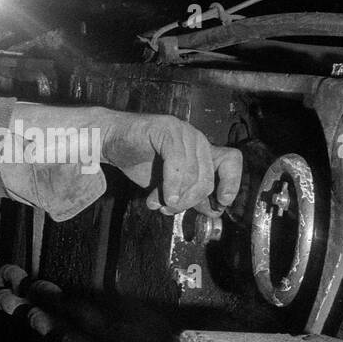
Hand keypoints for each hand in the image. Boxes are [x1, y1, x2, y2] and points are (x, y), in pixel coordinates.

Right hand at [98, 110, 242, 215]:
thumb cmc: (138, 159)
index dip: (231, 183)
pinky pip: (177, 163)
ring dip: (177, 197)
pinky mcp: (167, 129)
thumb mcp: (169, 184)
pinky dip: (171, 184)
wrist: (110, 140)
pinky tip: (162, 195)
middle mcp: (197, 139)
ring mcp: (183, 132)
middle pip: (207, 178)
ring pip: (193, 174)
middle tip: (170, 209)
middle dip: (190, 201)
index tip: (221, 203)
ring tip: (160, 203)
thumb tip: (214, 211)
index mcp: (202, 150)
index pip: (232, 161)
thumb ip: (190, 194)